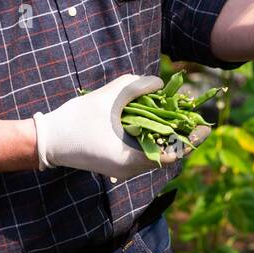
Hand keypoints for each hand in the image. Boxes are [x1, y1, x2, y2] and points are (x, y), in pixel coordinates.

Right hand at [32, 73, 209, 181]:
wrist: (48, 141)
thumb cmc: (76, 121)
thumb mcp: (108, 97)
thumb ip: (136, 86)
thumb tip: (160, 82)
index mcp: (132, 159)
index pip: (173, 153)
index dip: (192, 138)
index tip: (205, 126)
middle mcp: (131, 170)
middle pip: (168, 154)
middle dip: (183, 135)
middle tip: (197, 118)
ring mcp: (124, 169)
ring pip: (156, 153)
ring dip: (169, 136)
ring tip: (181, 117)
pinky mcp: (117, 163)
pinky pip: (143, 152)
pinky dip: (153, 138)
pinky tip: (158, 122)